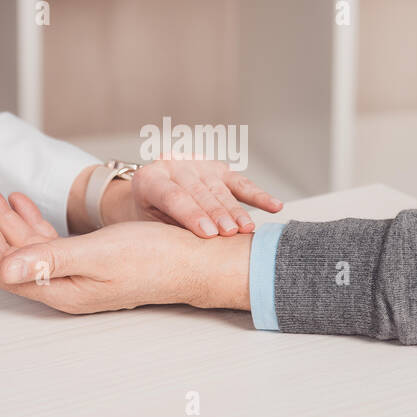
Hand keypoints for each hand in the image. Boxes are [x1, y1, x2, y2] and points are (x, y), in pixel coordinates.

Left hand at [0, 181, 251, 313]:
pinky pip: (48, 240)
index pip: (2, 266)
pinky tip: (21, 201)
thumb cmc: (157, 258)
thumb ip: (50, 259)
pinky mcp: (90, 261)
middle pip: (8, 254)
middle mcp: (63, 284)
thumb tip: (5, 268)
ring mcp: (76, 274)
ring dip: (3, 216)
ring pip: (26, 244)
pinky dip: (30, 219)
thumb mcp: (100, 253)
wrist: (197, 260)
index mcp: (61, 288)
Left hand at [68, 159, 281, 237]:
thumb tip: (191, 251)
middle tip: (232, 234)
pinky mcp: (216, 168)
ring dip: (236, 210)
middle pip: (199, 191)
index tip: (209, 234)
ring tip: (247, 229)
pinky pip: (239, 182)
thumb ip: (166, 230)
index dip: (192, 215)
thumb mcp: (144, 227)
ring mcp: (196, 164)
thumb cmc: (143, 221)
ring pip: (220, 187)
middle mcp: (172, 165)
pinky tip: (274, 206)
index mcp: (148, 179)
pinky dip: (257, 195)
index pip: (174, 196)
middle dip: (217, 214)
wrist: (142, 201)